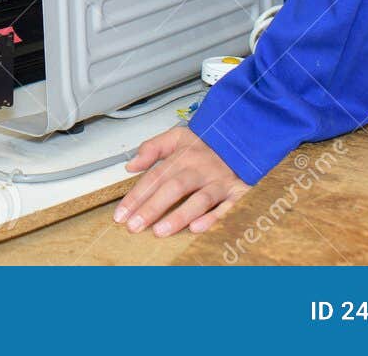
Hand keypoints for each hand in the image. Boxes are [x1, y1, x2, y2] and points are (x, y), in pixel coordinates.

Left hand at [114, 126, 249, 236]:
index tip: (121, 214)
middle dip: (152, 208)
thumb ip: (152, 148)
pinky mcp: (238, 192)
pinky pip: (227, 207)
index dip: (137, 196)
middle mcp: (200, 169)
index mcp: (183, 156)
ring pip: (199, 200)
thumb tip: (131, 165)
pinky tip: (196, 229)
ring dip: (179, 216)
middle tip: (134, 226)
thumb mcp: (178, 136)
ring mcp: (220, 182)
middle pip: (173, 188)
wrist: (245, 137)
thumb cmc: (209, 143)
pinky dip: (212, 218)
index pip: (155, 177)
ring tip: (159, 231)